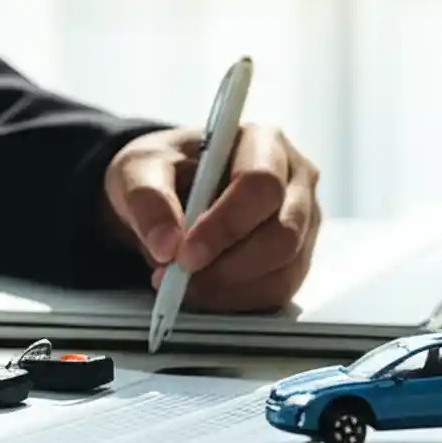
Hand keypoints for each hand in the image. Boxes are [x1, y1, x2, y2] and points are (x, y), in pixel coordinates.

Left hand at [103, 125, 320, 311]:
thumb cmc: (163, 170)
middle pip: (282, 233)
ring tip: (184, 286)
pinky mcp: (296, 257)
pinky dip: (237, 300)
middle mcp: (294, 180)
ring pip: (284, 269)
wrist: (169, 190)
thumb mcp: (139, 170)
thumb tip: (166, 246)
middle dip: (228, 266)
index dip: (226, 225)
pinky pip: (278, 291)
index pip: (261, 184)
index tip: (185, 255)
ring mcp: (302, 222)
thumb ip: (148, 199)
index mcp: (263, 143)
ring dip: (230, 288)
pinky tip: (205, 293)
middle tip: (179, 279)